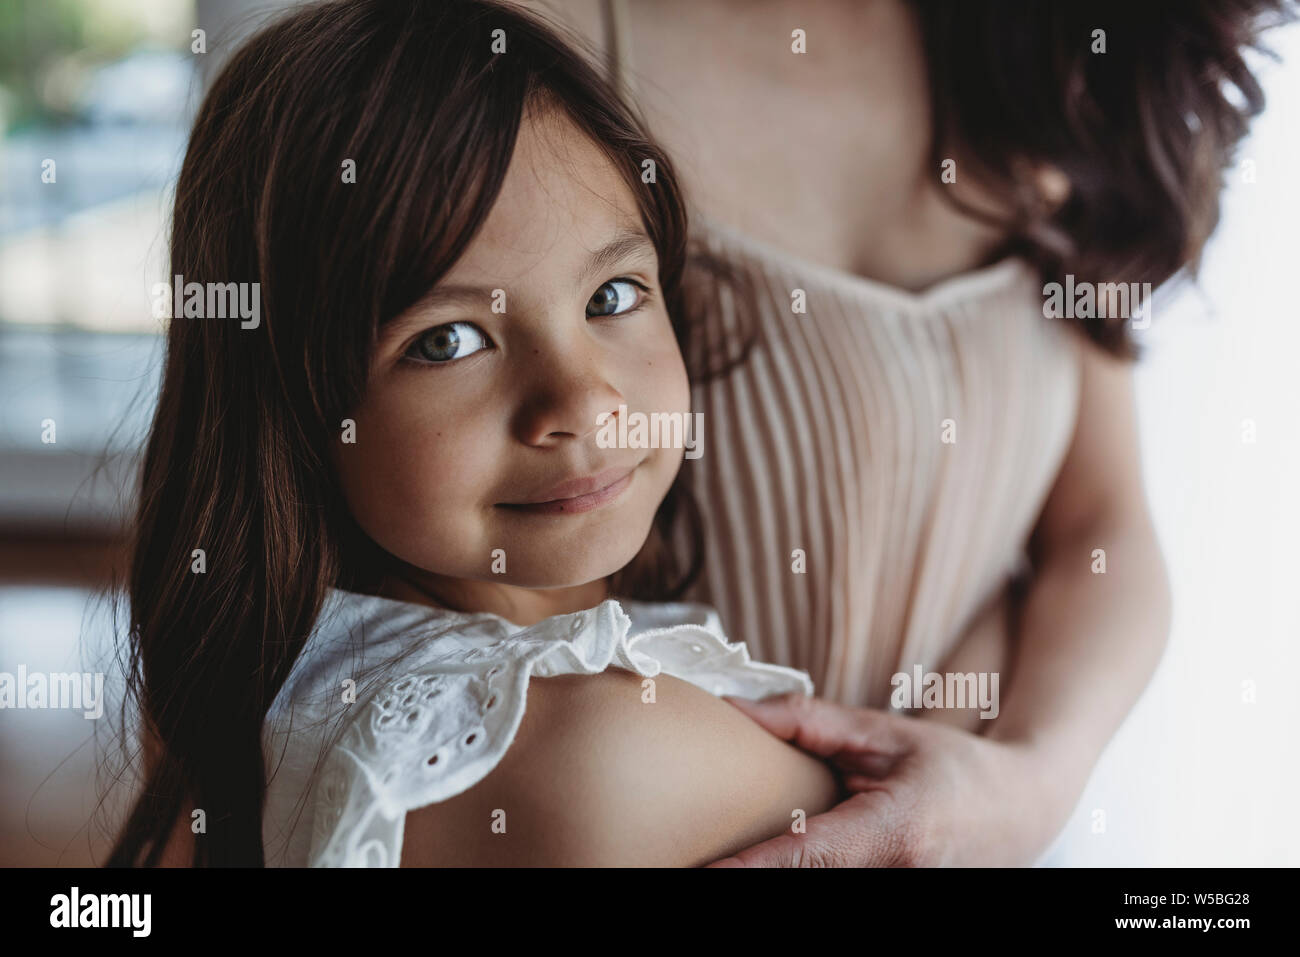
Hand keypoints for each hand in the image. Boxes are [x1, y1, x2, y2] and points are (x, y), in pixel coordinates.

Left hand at [705, 693, 1071, 866]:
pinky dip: (797, 875)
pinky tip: (767, 862)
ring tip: (727, 857)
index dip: (747, 871)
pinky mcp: (894, 904)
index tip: (700, 870)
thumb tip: (730, 707)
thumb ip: (805, 720)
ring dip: (773, 873)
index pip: (805, 859)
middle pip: (803, 886)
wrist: (1024, 810)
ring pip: (816, 891)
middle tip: (696, 857)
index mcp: (893, 832)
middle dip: (750, 875)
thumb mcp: (881, 731)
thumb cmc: (953, 766)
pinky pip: (833, 890)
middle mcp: (896, 880)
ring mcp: (898, 899)